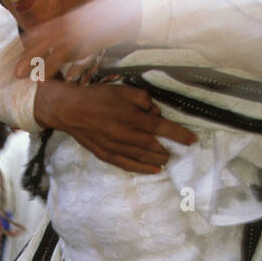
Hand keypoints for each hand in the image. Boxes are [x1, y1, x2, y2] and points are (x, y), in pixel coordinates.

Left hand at [14, 0, 139, 82]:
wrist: (135, 9)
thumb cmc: (114, 15)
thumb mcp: (89, 17)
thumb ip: (77, 26)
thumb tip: (66, 38)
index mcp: (71, 17)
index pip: (45, 30)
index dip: (30, 43)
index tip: (18, 53)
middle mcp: (74, 23)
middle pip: (46, 41)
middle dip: (30, 58)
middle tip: (16, 73)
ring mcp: (85, 31)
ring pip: (61, 51)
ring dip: (47, 67)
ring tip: (37, 81)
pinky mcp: (98, 38)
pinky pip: (84, 54)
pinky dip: (77, 67)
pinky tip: (68, 79)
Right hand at [34, 80, 195, 174]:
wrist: (69, 110)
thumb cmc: (97, 97)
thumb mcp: (122, 90)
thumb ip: (143, 100)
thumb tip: (156, 113)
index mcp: (130, 116)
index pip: (161, 127)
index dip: (178, 134)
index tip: (192, 140)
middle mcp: (124, 134)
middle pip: (153, 145)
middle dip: (167, 149)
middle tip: (176, 150)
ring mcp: (115, 147)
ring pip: (142, 157)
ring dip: (157, 159)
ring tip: (167, 159)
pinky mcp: (106, 155)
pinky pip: (127, 165)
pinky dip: (142, 169)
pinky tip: (153, 170)